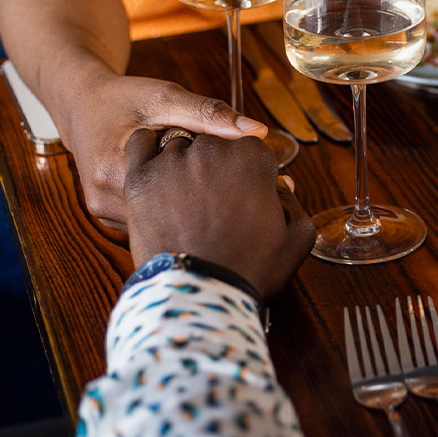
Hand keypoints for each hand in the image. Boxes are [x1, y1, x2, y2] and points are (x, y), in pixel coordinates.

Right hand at [61, 73, 268, 230]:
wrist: (81, 105)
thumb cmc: (125, 98)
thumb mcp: (165, 97)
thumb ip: (209, 113)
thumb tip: (257, 131)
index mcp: (113, 171)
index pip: (179, 189)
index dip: (208, 177)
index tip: (220, 162)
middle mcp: (103, 201)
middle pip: (170, 209)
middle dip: (197, 191)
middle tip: (212, 170)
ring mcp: (103, 214)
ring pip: (161, 217)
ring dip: (182, 200)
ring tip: (190, 176)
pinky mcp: (107, 217)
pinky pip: (149, 217)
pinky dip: (167, 203)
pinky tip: (174, 186)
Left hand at [123, 128, 314, 299]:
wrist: (200, 293)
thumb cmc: (251, 268)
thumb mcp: (297, 236)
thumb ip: (293, 202)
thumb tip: (282, 183)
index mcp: (253, 157)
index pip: (252, 146)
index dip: (250, 170)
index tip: (246, 192)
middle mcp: (212, 150)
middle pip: (214, 143)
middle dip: (216, 165)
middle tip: (215, 199)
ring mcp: (173, 162)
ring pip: (178, 144)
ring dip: (182, 160)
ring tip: (182, 193)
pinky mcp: (140, 178)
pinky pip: (141, 143)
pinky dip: (147, 148)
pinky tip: (155, 167)